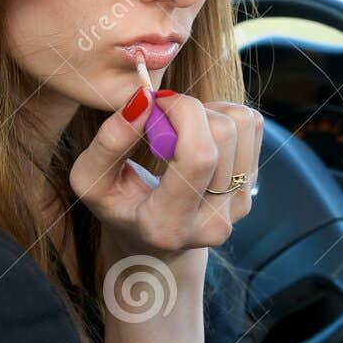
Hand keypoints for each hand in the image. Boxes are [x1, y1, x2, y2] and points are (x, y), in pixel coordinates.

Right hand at [69, 85, 263, 265]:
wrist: (153, 242)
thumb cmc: (118, 206)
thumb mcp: (91, 181)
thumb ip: (108, 143)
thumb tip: (143, 100)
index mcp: (167, 225)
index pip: (198, 156)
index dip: (182, 113)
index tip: (155, 101)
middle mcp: (211, 223)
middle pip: (224, 134)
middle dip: (191, 108)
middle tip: (163, 116)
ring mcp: (237, 209)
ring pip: (241, 125)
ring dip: (208, 111)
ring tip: (180, 131)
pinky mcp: (250, 191)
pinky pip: (251, 127)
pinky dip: (224, 116)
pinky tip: (200, 135)